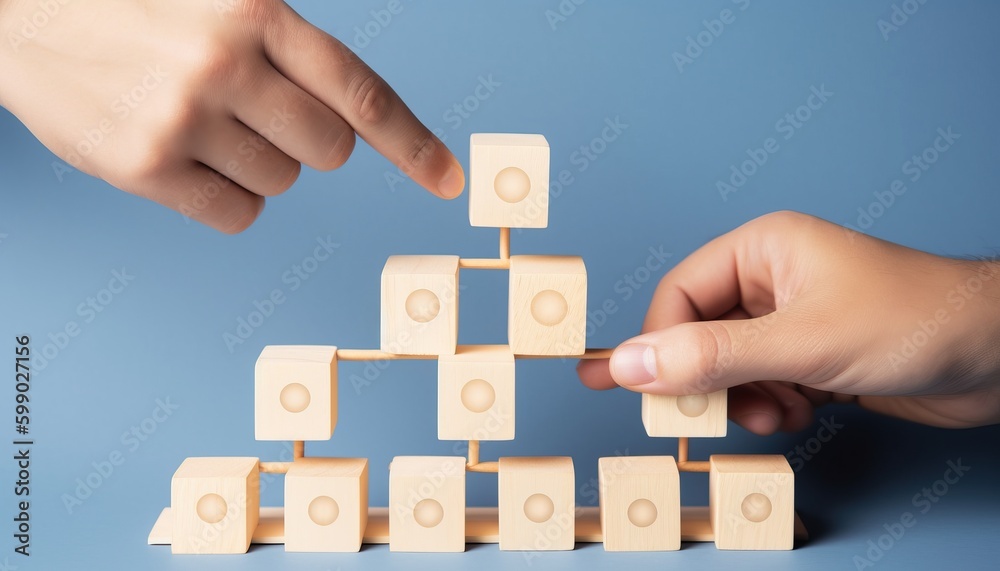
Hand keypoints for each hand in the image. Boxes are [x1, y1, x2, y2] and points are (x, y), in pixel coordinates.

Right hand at [0, 0, 463, 232]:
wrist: (18, 14)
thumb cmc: (134, 9)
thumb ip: (284, 44)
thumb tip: (351, 114)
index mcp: (256, 10)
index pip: (361, 91)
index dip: (413, 143)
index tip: (449, 179)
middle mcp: (225, 62)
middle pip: (330, 150)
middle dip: (308, 141)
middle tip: (256, 113)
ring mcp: (184, 117)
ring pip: (283, 183)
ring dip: (258, 164)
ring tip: (202, 123)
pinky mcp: (145, 168)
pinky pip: (238, 214)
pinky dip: (225, 196)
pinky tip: (184, 158)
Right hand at [578, 211, 999, 431]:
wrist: (999, 354)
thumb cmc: (914, 321)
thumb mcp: (801, 343)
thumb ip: (711, 358)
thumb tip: (630, 365)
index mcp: (762, 250)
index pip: (679, 294)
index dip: (661, 344)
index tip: (655, 392)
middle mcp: (772, 281)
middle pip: (701, 334)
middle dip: (708, 381)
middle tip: (711, 416)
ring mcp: (794, 320)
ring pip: (731, 366)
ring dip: (744, 400)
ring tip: (777, 414)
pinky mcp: (814, 356)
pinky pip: (764, 385)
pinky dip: (773, 406)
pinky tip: (803, 412)